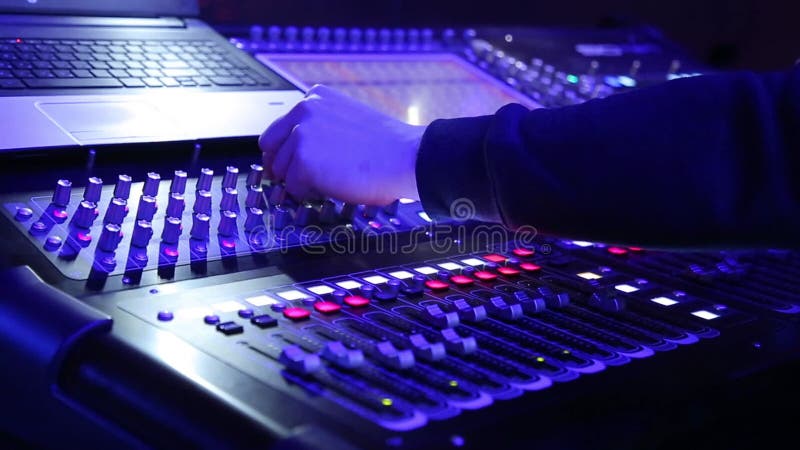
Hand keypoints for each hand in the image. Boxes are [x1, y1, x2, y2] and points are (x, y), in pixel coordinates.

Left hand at [259, 84, 424, 205]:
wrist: (406, 156)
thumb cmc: (386, 145)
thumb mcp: (347, 118)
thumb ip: (320, 126)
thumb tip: (297, 149)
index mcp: (315, 97)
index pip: (280, 128)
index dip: (285, 150)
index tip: (293, 163)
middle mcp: (303, 110)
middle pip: (272, 149)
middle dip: (285, 166)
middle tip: (306, 178)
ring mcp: (301, 135)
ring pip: (281, 170)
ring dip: (299, 180)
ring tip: (329, 180)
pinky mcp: (303, 161)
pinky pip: (292, 188)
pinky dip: (308, 193)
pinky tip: (332, 186)